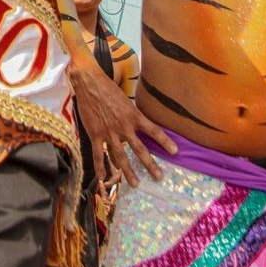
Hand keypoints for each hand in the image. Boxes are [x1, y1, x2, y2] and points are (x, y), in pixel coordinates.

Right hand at [68, 57, 175, 183]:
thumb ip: (131, 115)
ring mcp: (109, 132)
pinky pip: (98, 154)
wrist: (89, 83)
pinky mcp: (95, 134)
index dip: (165, 141)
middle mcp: (123, 126)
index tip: (175, 152)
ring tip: (135, 183)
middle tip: (158, 177)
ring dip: (127, 171)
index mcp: (133, 116)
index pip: (153, 130)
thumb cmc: (108, 89)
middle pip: (139, 149)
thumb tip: (138, 127)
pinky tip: (103, 177)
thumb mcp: (125, 100)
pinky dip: (100, 167)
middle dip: (150, 164)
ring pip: (120, 156)